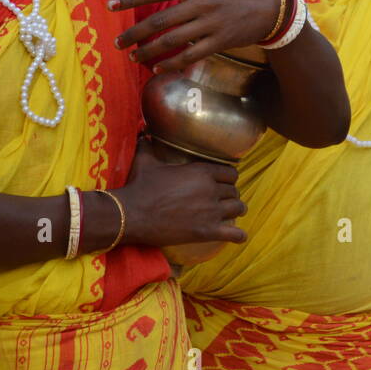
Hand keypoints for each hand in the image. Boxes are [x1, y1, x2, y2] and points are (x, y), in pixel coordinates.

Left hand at [109, 0, 279, 70]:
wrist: (274, 6)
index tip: (111, 5)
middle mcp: (203, 2)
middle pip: (161, 19)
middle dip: (136, 32)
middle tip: (118, 41)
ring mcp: (212, 23)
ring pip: (173, 40)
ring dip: (149, 50)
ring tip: (133, 55)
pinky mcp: (221, 41)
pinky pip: (191, 55)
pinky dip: (172, 62)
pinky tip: (158, 67)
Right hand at [114, 138, 246, 247]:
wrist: (132, 214)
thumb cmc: (140, 186)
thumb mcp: (146, 161)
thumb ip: (148, 145)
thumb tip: (142, 133)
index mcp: (202, 171)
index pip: (231, 173)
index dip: (228, 178)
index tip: (223, 183)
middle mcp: (211, 189)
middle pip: (234, 191)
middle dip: (229, 196)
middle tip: (222, 200)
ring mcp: (211, 211)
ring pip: (238, 209)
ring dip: (235, 211)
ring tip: (230, 214)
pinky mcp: (207, 231)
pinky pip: (234, 233)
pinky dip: (239, 235)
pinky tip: (238, 236)